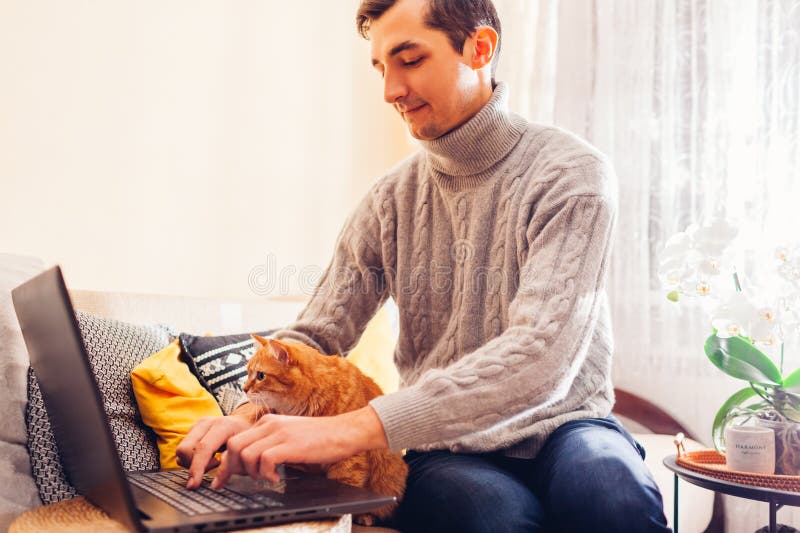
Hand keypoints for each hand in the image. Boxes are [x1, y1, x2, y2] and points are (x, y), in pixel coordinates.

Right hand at [177, 405, 256, 488]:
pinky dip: (192, 459)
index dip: (197, 468)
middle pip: (186, 449)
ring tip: (211, 462)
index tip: (193, 485)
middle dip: (195, 465)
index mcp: (223, 426)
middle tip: (213, 466)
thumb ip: (230, 463)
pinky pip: (183, 450)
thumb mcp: (244, 449)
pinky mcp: (192, 430)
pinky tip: (207, 458)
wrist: (243, 421)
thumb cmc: (246, 437)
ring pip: (181, 450)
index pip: (203, 448)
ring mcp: (197, 425)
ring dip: (192, 462)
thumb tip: (216, 482)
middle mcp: (207, 423)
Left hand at [211, 405, 387, 488]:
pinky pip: (265, 460)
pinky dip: (266, 474)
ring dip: (250, 472)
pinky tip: (277, 478)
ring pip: (244, 453)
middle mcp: (270, 424)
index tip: (222, 478)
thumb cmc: (320, 438)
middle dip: (230, 468)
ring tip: (264, 478)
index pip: (234, 439)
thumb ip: (271, 443)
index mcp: (268, 422)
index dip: (226, 462)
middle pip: (233, 445)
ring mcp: (280, 433)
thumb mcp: (290, 436)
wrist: (345, 432)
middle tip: (238, 482)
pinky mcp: (290, 444)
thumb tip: (253, 462)